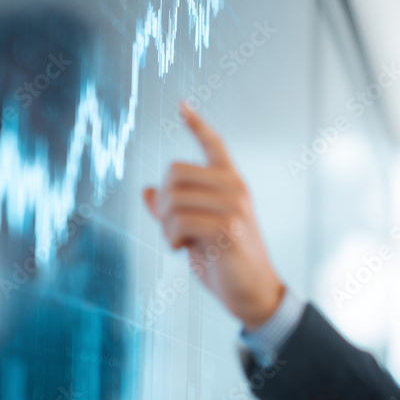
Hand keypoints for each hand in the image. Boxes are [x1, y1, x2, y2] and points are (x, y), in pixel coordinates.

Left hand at [142, 103, 284, 329]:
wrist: (253, 294)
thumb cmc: (225, 263)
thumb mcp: (196, 232)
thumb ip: (174, 210)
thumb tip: (146, 191)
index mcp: (231, 183)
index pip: (214, 144)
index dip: (196, 124)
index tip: (181, 105)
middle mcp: (234, 188)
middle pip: (174, 171)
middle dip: (161, 201)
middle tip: (170, 227)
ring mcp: (233, 205)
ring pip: (172, 199)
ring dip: (164, 225)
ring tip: (178, 241)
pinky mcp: (228, 227)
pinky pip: (177, 221)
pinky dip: (170, 238)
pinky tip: (182, 248)